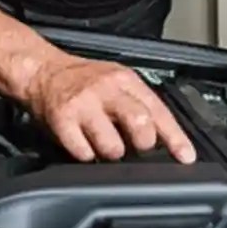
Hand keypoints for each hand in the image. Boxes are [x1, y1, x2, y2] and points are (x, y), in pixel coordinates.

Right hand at [26, 52, 195, 163]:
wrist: (41, 70)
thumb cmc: (80, 79)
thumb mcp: (115, 81)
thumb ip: (136, 103)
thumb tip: (162, 138)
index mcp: (124, 80)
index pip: (158, 110)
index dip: (175, 138)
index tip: (185, 157)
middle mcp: (106, 89)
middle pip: (140, 125)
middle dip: (142, 145)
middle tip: (134, 148)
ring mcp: (83, 104)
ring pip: (113, 146)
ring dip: (112, 153)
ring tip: (104, 144)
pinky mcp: (62, 119)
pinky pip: (83, 152)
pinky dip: (86, 154)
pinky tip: (83, 144)